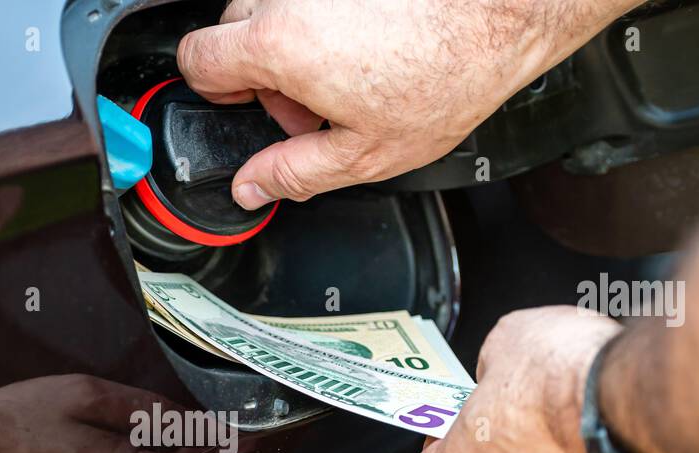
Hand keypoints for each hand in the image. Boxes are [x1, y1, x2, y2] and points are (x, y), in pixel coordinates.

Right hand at [177, 0, 557, 208]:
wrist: (501, 17)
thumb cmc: (445, 75)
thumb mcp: (363, 153)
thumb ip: (293, 172)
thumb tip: (252, 188)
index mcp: (280, 46)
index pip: (197, 58)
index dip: (213, 91)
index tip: (243, 108)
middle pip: (232, 29)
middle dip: (258, 71)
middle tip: (308, 104)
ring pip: (271, 8)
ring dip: (291, 44)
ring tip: (344, 77)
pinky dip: (323, 20)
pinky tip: (365, 48)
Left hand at [416, 306, 650, 452]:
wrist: (641, 400)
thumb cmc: (567, 376)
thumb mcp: (507, 340)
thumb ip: (493, 364)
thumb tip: (499, 367)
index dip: (437, 452)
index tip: (445, 432)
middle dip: (498, 446)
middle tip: (514, 410)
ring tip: (565, 414)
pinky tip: (598, 429)